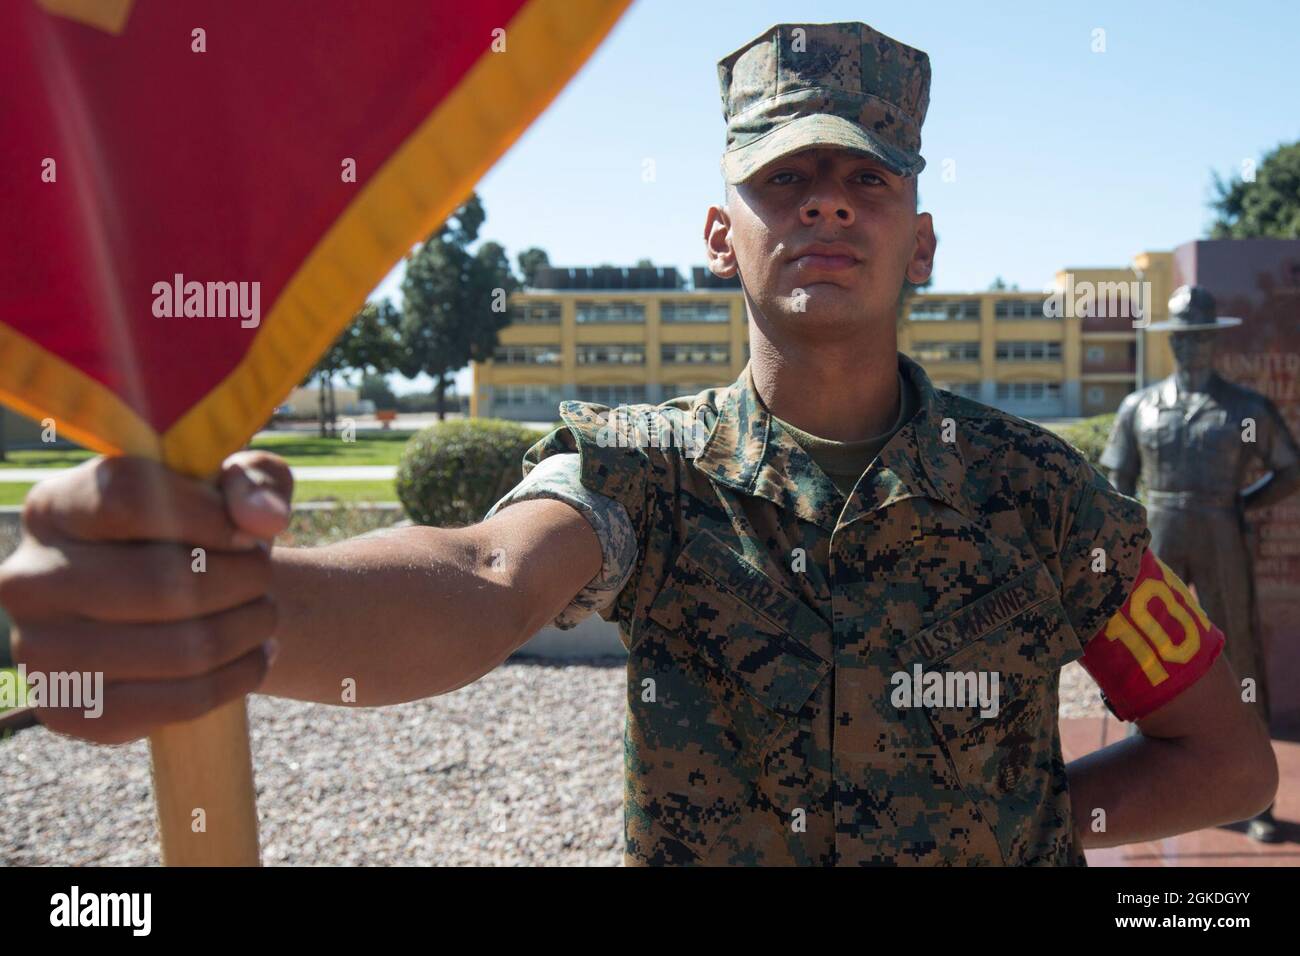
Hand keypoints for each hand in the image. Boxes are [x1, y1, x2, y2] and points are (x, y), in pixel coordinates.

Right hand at [0, 451, 292, 742]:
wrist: (172, 606)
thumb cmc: (200, 532)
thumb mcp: (230, 488)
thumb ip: (253, 482)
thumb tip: (264, 517)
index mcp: (54, 506)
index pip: (128, 499)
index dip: (207, 517)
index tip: (247, 534)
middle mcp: (30, 579)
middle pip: (162, 584)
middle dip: (242, 580)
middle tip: (264, 577)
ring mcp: (40, 652)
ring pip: (181, 649)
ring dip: (248, 630)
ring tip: (265, 614)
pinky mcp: (70, 711)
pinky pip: (180, 702)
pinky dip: (238, 677)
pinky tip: (255, 654)